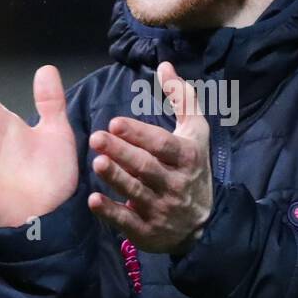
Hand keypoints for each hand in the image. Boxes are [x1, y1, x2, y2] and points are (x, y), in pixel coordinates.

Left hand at [88, 61, 212, 254]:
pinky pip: (128, 222)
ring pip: (138, 192)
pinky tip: (94, 200)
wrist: (203, 223)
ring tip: (96, 163)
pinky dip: (111, 212)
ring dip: (116, 178)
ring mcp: (163, 210)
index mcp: (187, 157)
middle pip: (147, 167)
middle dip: (122, 152)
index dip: (140, 134)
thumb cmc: (193, 167)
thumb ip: (181, 98)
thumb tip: (164, 64)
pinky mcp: (149, 232)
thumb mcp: (195, 132)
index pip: (162, 144)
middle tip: (96, 138)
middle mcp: (176, 184)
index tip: (115, 122)